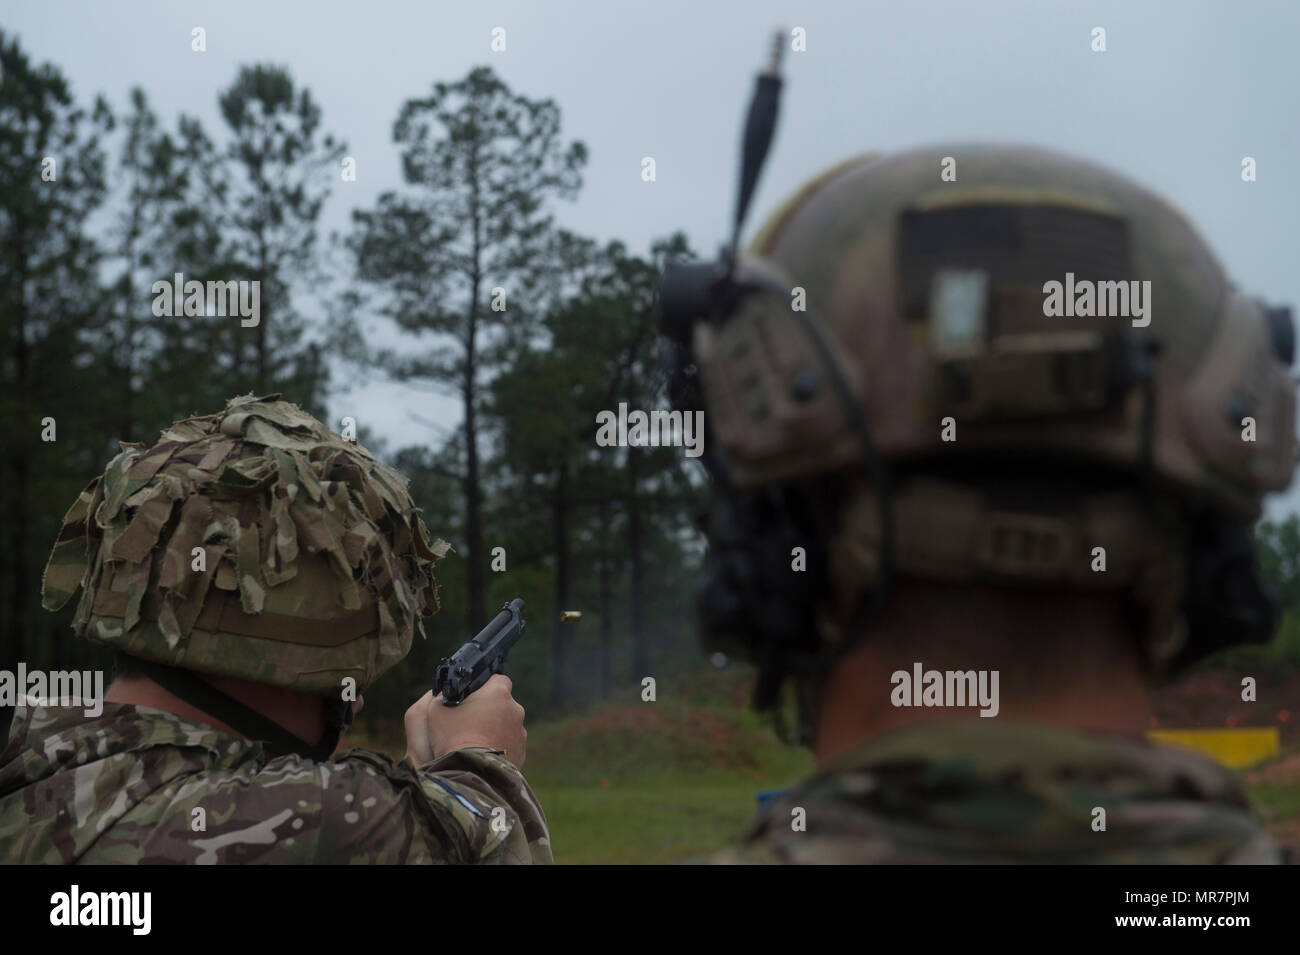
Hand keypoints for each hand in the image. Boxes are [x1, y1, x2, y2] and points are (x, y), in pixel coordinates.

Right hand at [404, 674, 526, 768]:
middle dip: (490, 710)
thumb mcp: (438, 709)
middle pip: (503, 704)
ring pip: (507, 725)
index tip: (473, 696)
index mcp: (498, 693)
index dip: (485, 686)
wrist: (469, 772)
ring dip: (495, 730)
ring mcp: (520, 732)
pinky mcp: (521, 752)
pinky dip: (499, 747)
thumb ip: (446, 695)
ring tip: (476, 741)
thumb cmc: (452, 737)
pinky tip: (484, 755)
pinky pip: (509, 745)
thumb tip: (448, 693)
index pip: (497, 679)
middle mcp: (515, 709)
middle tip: (471, 721)